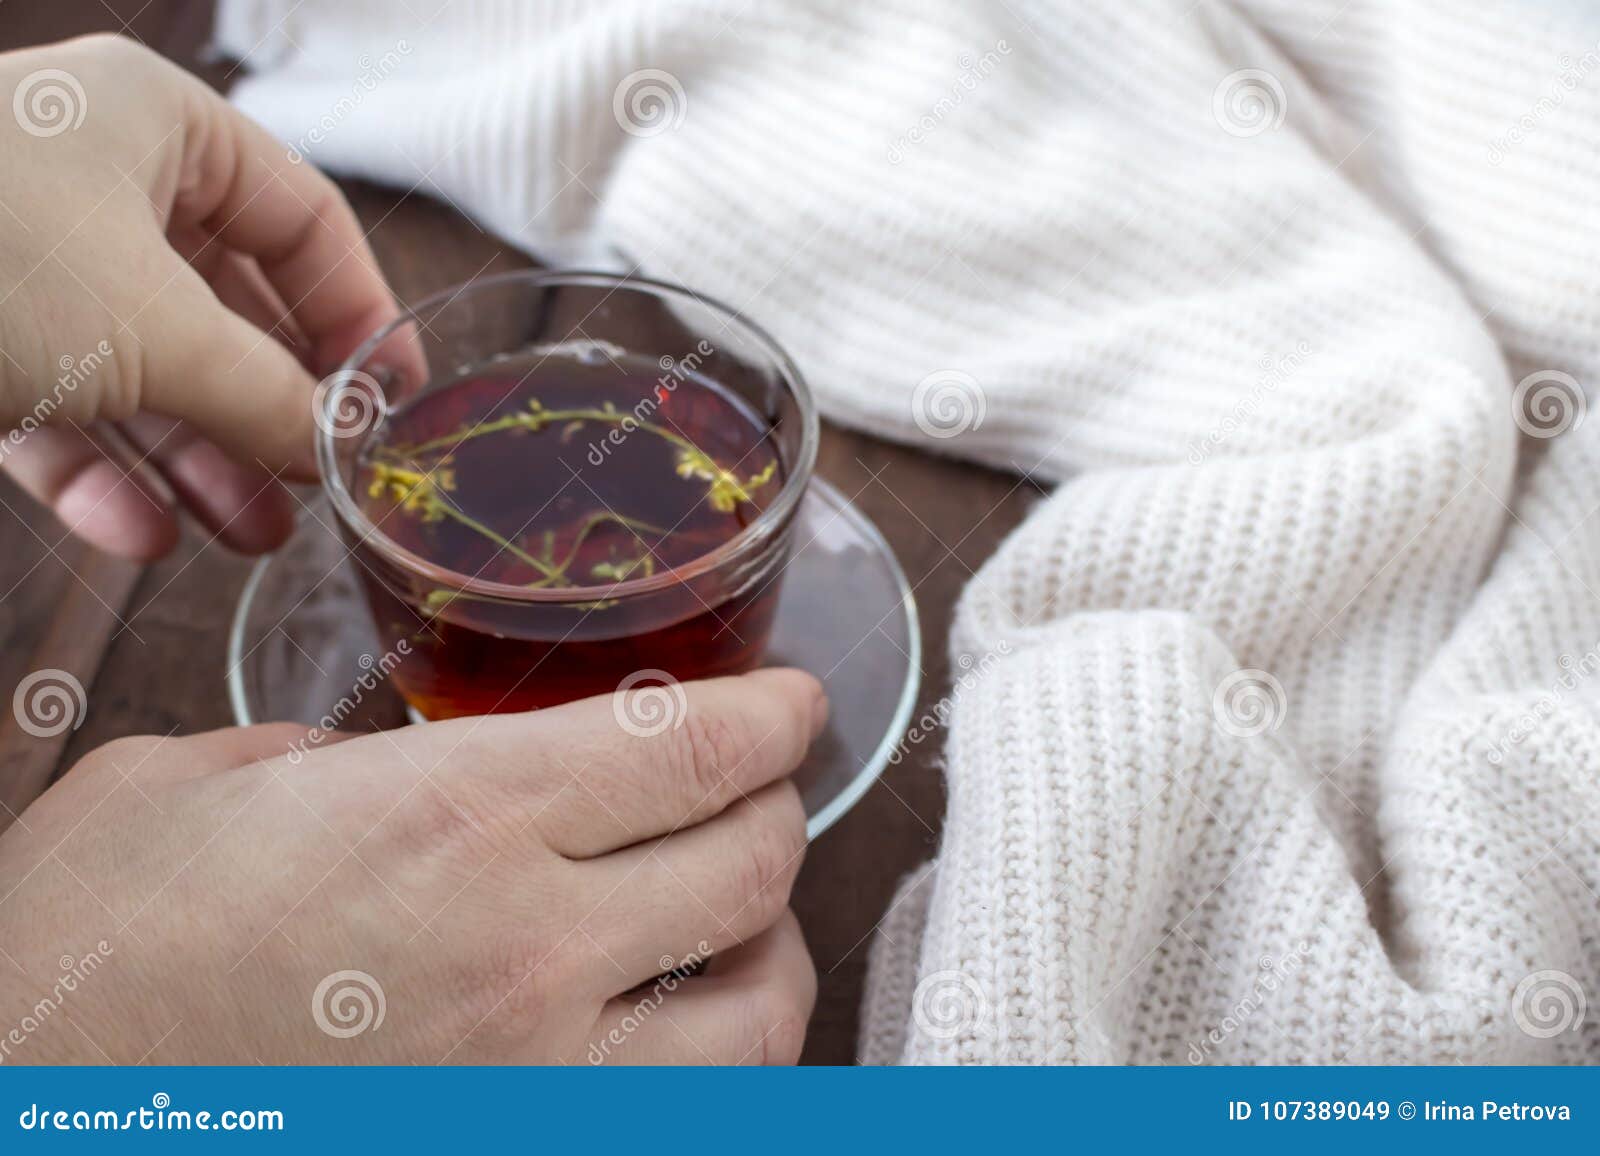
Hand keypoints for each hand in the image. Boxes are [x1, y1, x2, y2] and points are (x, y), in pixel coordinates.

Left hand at [0, 33, 406, 559]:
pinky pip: (58, 407)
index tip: (391, 404)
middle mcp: (96, 186)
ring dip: (199, 459)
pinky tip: (143, 535)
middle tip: (316, 489)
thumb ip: (271, 393)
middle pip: (225, 309)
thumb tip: (341, 446)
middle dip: (270, 412)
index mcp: (159, 130)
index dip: (358, 316)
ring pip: (144, 369)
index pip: (303, 222)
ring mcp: (26, 264)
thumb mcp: (159, 330)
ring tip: (253, 536)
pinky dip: (102, 473)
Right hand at [0, 669, 823, 1063]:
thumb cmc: (80, 953)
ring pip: (760, 1013)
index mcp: (454, 813)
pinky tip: (685, 1032)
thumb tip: (407, 756)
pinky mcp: (520, 1152)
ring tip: (749, 918)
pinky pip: (683, 1115)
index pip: (696, 743)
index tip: (793, 702)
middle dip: (778, 806)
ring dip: (775, 948)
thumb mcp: (203, 783)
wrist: (24, 1103)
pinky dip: (716, 1064)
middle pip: (753, 860)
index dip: (776, 711)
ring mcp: (534, 1079)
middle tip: (764, 786)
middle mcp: (523, 948)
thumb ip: (345, 755)